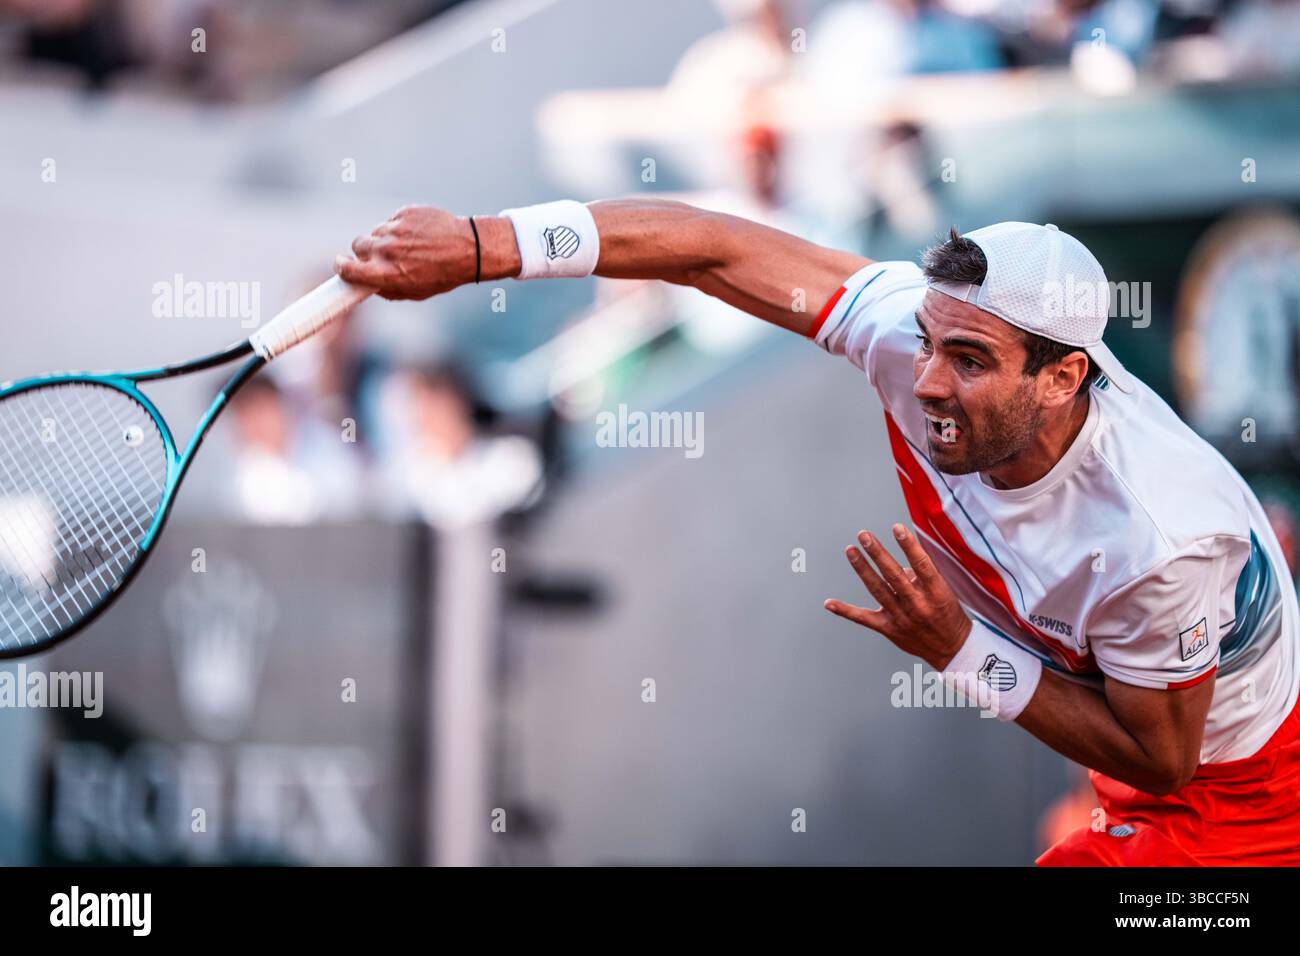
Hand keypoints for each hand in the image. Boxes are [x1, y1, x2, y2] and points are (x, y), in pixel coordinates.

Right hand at [335, 206, 476, 299]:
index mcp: (387, 274)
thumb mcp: (416, 292)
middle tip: (379, 255)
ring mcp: (396, 229)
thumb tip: (364, 284)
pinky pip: (392, 220)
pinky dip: (400, 226)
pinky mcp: (405, 213)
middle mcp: (388, 250)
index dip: (341, 266)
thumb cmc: (443, 275)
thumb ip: (387, 290)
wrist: (469, 248)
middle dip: (364, 251)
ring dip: (385, 239)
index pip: (347, 269)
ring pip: (376, 232)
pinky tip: (418, 235)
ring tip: (409, 246)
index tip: (340, 263)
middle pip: (357, 245)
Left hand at [823, 523, 971, 669]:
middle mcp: (918, 605)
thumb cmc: (947, 613)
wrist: (951, 649)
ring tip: (851, 550)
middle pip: (895, 575)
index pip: (922, 564)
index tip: (896, 527)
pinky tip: (829, 603)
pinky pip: (863, 619)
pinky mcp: (889, 629)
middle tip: (864, 535)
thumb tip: (895, 560)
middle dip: (878, 554)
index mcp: (937, 592)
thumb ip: (920, 574)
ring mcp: (902, 618)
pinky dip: (845, 610)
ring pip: (878, 590)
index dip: (909, 545)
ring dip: (862, 569)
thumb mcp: (944, 590)